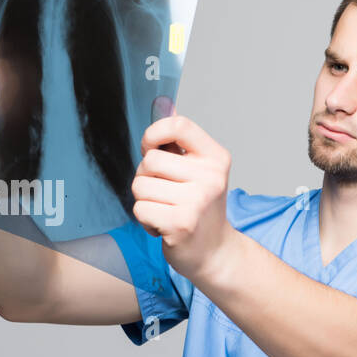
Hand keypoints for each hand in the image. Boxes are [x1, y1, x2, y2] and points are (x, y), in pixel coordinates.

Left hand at [131, 115, 233, 283]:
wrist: (215, 252)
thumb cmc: (201, 209)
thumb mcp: (199, 171)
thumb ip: (180, 143)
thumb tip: (164, 103)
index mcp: (216, 158)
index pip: (178, 125)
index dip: (154, 134)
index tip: (152, 148)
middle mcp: (211, 177)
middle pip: (150, 160)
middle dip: (146, 177)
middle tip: (164, 193)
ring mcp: (197, 201)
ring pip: (140, 186)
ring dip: (145, 201)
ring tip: (165, 210)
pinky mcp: (181, 224)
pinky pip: (140, 209)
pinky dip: (146, 220)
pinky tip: (164, 225)